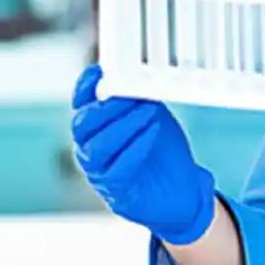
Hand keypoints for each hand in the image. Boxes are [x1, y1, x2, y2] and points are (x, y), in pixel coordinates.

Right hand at [70, 65, 216, 244]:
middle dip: (104, 107)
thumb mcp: (152, 116)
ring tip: (147, 111)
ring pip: (97, 148)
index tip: (97, 71)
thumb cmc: (163, 151)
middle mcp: (90, 150)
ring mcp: (100, 173)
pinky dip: (134, 148)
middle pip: (83, 126)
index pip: (80, 105)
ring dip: (122, 126)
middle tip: (128, 93)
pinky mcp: (116, 193)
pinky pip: (117, 170)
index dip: (84, 87)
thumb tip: (135, 76)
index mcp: (95, 129)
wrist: (184, 190)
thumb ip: (139, 99)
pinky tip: (150, 133)